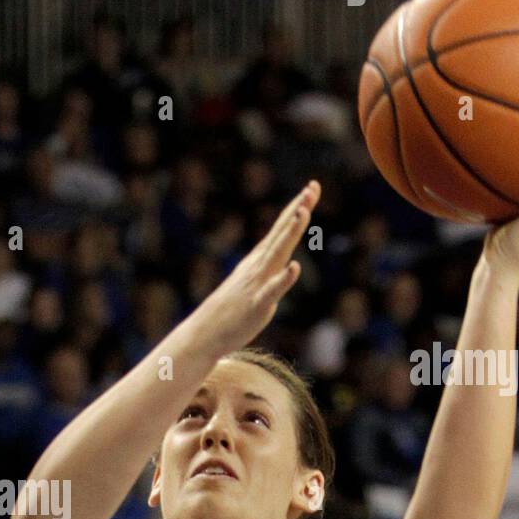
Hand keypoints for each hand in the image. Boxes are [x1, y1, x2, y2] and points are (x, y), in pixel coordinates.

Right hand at [199, 181, 318, 353]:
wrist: (205, 332)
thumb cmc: (231, 311)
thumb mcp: (254, 283)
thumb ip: (269, 269)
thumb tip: (283, 261)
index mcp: (260, 260)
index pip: (282, 228)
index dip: (298, 207)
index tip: (312, 186)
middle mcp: (259, 265)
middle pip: (282, 233)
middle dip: (298, 209)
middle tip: (312, 187)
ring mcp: (258, 283)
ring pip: (277, 254)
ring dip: (290, 233)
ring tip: (304, 212)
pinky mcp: (257, 304)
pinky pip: (272, 290)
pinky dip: (284, 278)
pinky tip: (294, 267)